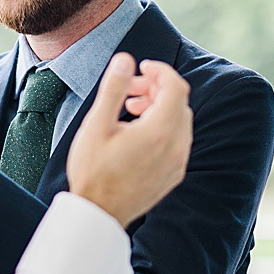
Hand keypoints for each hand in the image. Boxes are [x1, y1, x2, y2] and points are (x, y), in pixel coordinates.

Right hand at [66, 53, 191, 226]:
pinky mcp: (174, 175)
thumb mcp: (97, 125)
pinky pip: (178, 141)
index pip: (175, 87)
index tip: (141, 68)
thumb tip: (125, 60)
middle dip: (157, 88)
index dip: (160, 71)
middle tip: (130, 90)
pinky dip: (164, 127)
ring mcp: (177, 163)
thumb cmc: (93, 171)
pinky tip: (138, 132)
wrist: (98, 214)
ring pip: (180, 121)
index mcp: (159, 131)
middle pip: (179, 103)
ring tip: (130, 109)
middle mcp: (175, 147)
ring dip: (160, 107)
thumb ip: (114, 88)